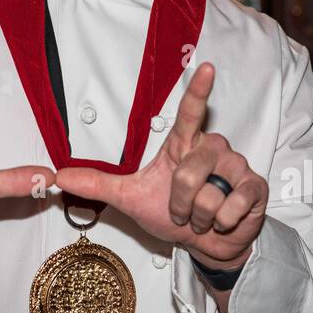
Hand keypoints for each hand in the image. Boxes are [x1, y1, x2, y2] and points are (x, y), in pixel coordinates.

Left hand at [55, 62, 267, 269]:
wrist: (206, 245)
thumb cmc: (172, 214)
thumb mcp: (131, 199)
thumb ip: (97, 185)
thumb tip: (58, 175)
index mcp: (184, 144)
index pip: (191, 113)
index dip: (198, 90)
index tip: (206, 67)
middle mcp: (212, 148)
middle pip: (187, 174)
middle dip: (180, 204)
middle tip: (184, 211)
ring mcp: (236, 166)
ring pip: (208, 195)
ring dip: (200, 217)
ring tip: (204, 215)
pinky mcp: (254, 187)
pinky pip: (232, 207)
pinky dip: (222, 223)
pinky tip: (224, 220)